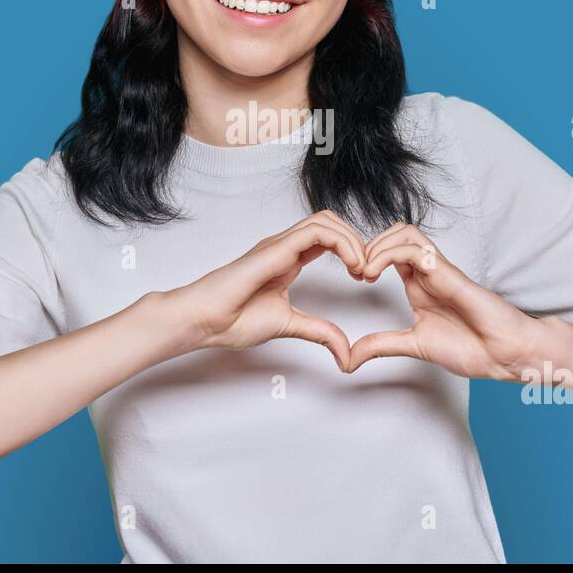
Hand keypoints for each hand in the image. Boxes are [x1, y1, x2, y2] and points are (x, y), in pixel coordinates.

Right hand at [169, 210, 369, 371]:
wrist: (204, 321)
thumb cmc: (231, 318)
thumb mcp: (290, 325)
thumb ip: (319, 332)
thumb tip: (344, 351)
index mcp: (287, 260)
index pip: (327, 237)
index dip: (352, 250)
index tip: (364, 277)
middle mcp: (283, 247)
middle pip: (330, 222)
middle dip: (357, 240)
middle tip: (368, 270)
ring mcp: (277, 245)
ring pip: (325, 220)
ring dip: (352, 240)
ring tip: (362, 267)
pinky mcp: (274, 250)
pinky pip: (314, 232)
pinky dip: (341, 242)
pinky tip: (352, 265)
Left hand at [346, 222, 541, 379]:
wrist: (505, 355)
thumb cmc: (473, 348)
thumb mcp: (413, 345)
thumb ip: (382, 345)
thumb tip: (350, 357)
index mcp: (419, 285)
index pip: (388, 251)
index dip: (366, 257)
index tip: (351, 278)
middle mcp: (427, 273)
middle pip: (395, 233)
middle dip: (368, 245)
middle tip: (354, 271)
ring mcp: (438, 270)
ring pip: (405, 233)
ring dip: (377, 245)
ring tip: (364, 271)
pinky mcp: (448, 274)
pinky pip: (415, 250)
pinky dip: (387, 255)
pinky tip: (374, 274)